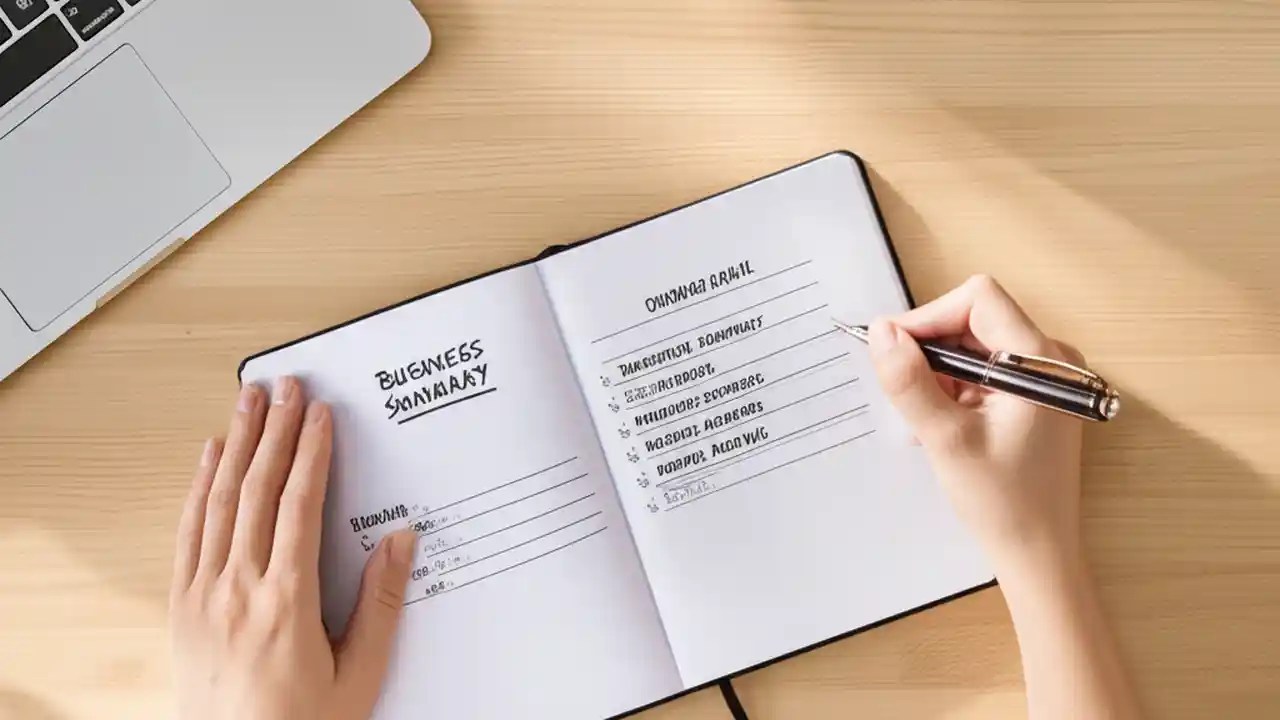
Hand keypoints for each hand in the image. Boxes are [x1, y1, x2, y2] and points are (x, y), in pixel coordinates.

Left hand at [170, 377, 416, 719]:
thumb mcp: (359, 674)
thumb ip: (381, 604)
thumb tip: (400, 541)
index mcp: (288, 601)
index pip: (299, 506)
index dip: (311, 453)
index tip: (320, 415)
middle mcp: (239, 588)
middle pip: (257, 490)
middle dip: (275, 431)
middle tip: (286, 387)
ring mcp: (204, 595)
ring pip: (219, 501)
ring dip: (237, 444)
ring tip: (248, 400)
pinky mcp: (181, 605)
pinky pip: (188, 532)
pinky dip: (197, 488)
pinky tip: (208, 456)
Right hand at [868, 275, 1086, 569]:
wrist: (1039, 552)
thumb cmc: (1004, 502)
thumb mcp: (946, 439)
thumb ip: (910, 382)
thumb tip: (881, 334)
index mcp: (1040, 358)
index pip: (977, 299)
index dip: (930, 318)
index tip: (895, 352)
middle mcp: (1050, 357)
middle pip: (974, 319)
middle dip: (931, 350)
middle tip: (905, 393)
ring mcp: (1044, 376)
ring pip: (974, 345)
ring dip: (940, 373)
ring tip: (926, 418)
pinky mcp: (1034, 395)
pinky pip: (984, 370)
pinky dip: (955, 388)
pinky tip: (942, 424)